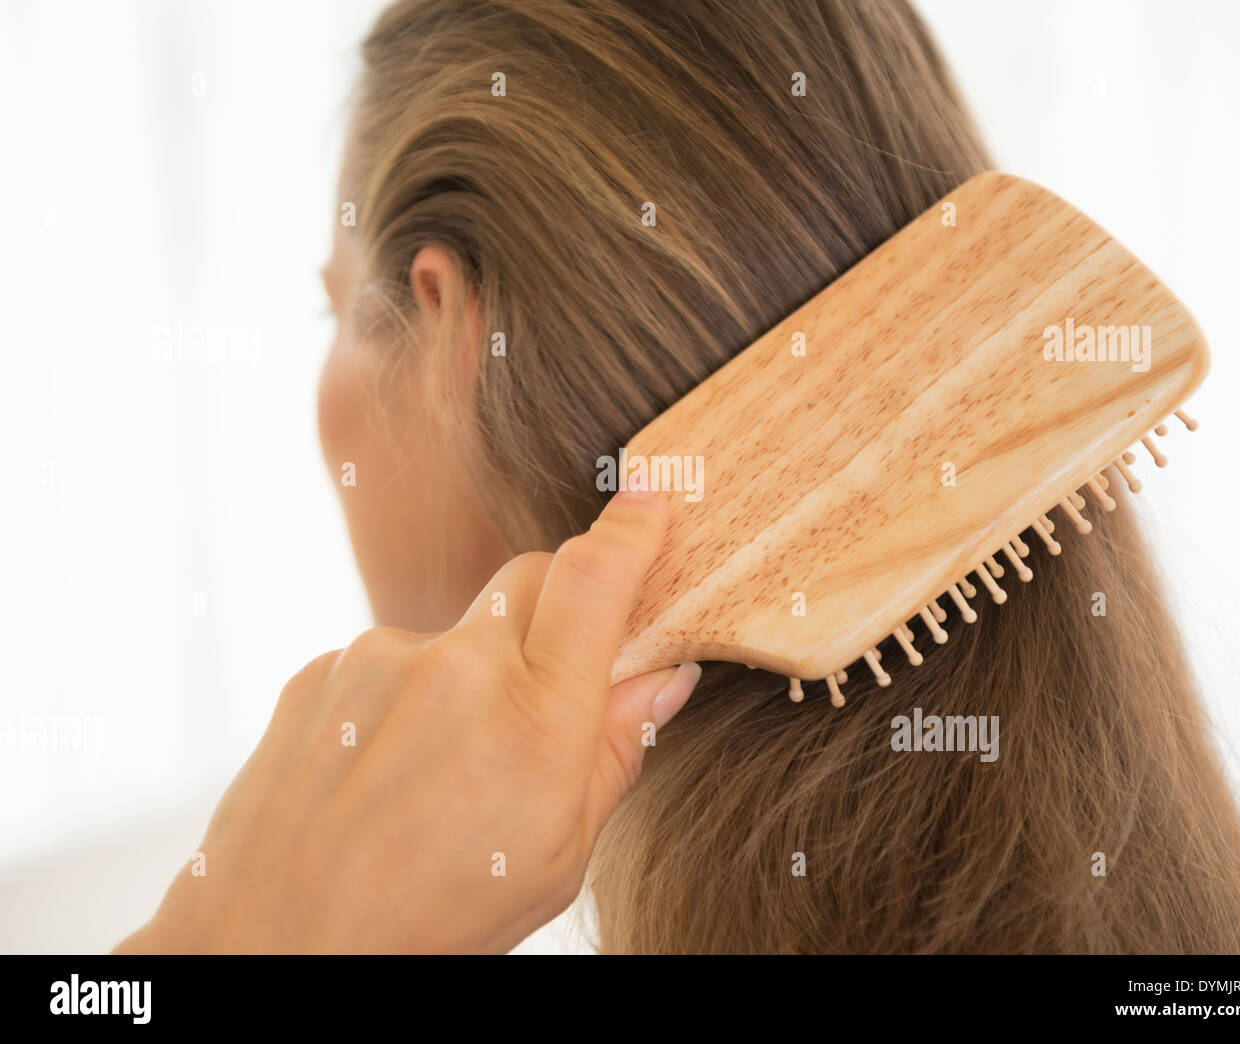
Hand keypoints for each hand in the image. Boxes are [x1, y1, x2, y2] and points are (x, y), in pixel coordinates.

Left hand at [113, 490, 698, 953]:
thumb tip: (662, 677)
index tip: (651, 498)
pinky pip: (394, 659)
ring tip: (441, 770)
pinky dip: (408, 698)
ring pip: (461, 631)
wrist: (276, 942)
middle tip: (551, 684)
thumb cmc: (430, 918)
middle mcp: (458, 668)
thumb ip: (615, 753)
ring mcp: (380, 660)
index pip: (596, 578)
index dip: (632, 527)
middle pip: (533, 577)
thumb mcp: (557, 857)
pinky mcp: (324, 670)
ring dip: (472, 675)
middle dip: (558, 608)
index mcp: (535, 720)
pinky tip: (388, 769)